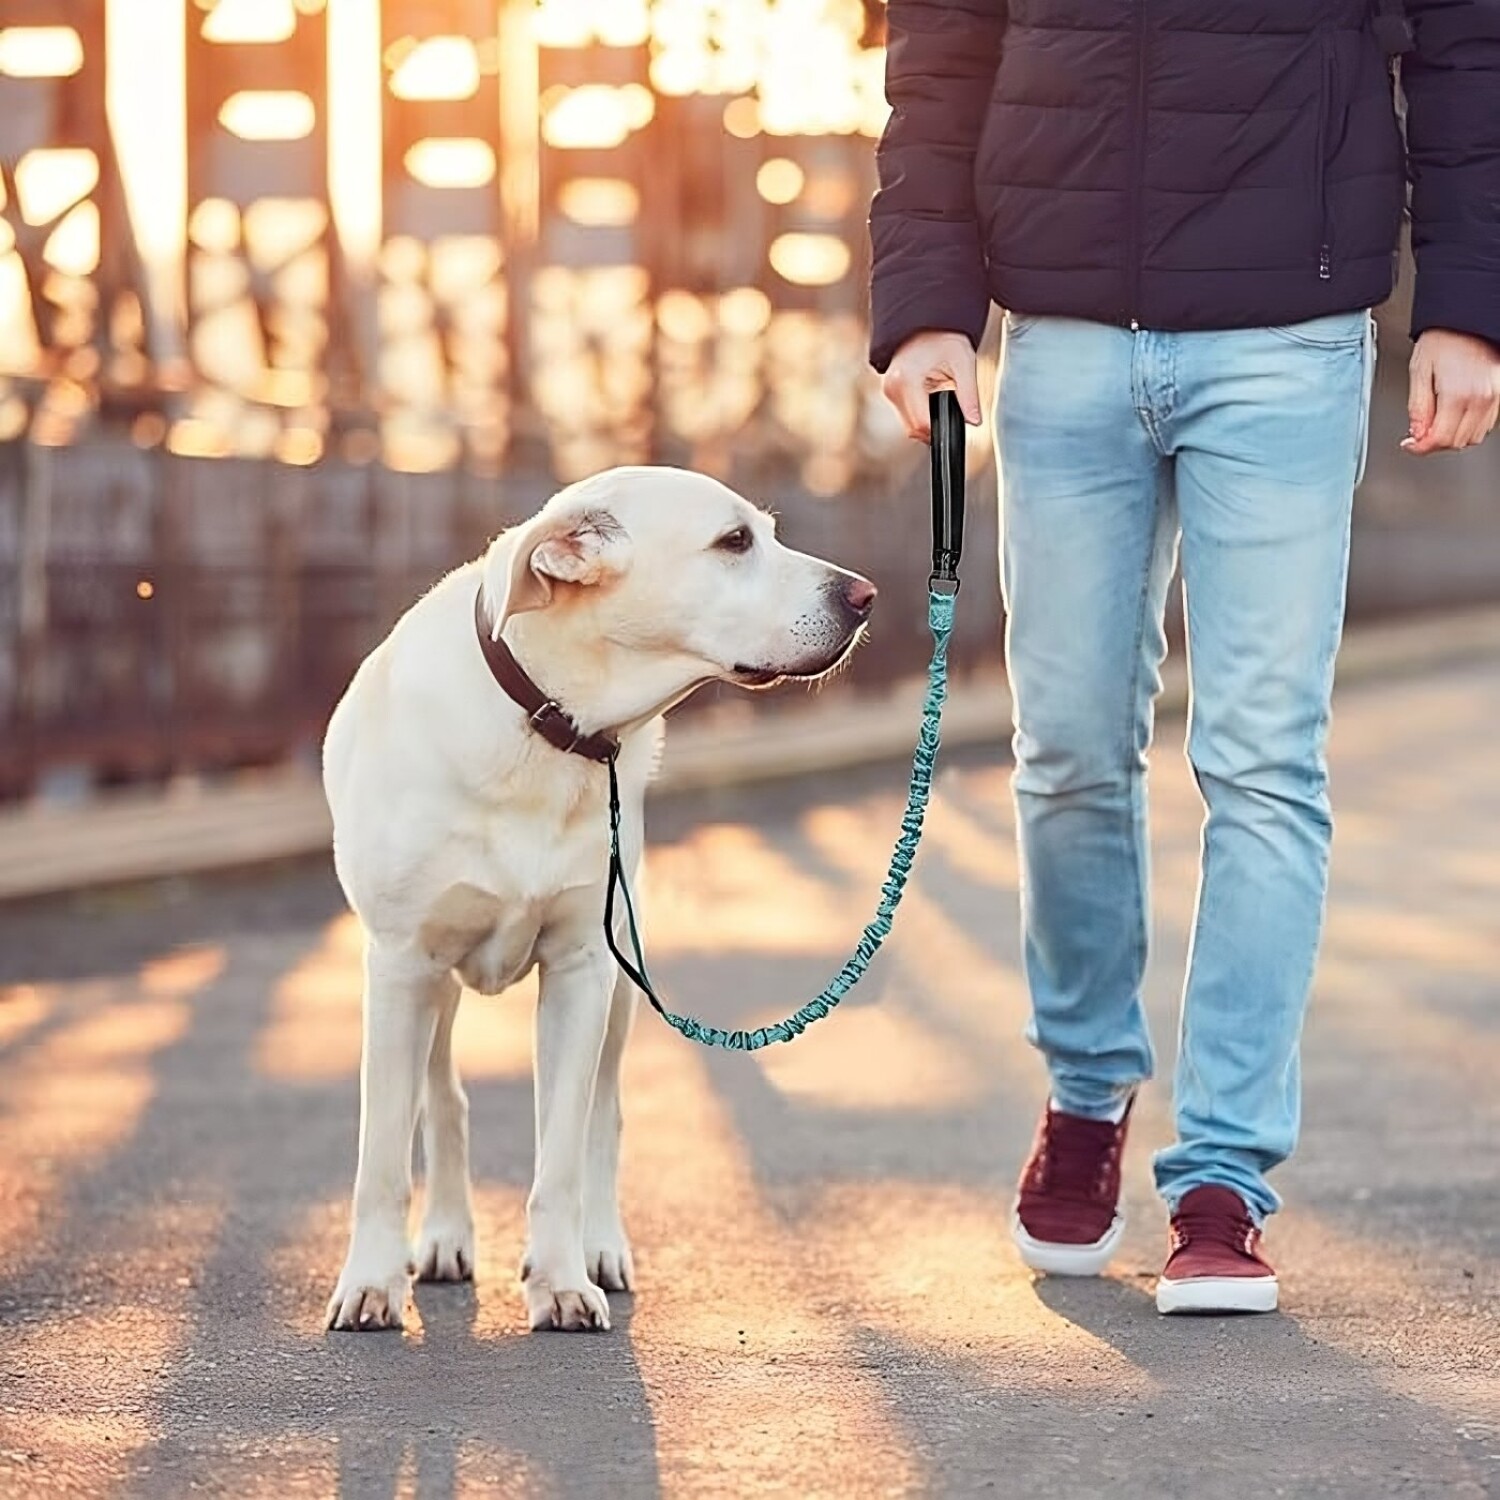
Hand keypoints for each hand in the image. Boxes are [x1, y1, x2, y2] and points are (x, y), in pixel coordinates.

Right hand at [880, 330, 982, 441]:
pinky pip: (906, 415)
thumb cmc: (944, 335)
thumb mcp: (963, 362)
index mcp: (906, 381)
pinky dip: (922, 414)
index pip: (922, 424)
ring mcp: (889, 390)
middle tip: (954, 413)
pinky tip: (933, 401)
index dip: (942, 429)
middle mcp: (892, 388)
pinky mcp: (891, 391)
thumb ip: (969, 395)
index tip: (957, 423)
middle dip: (936, 427)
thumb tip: (974, 421)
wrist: (925, 319)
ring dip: (928, 421)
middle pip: (914, 429)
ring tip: (944, 403)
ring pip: (909, 425)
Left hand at [1403, 329, 1499, 454]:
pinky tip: (1454, 415)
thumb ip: (1418, 406)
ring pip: (1473, 437)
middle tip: (1420, 434)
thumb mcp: (1419, 370)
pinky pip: (1486, 423)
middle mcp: (1482, 398)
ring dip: (1453, 436)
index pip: (1440, 440)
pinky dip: (1468, 426)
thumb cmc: (1445, 337)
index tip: (1409, 445)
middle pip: (1457, 442)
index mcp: (1459, 394)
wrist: (1469, 317)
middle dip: (1435, 443)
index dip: (1420, 448)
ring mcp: (1495, 396)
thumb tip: (1416, 433)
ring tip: (1436, 423)